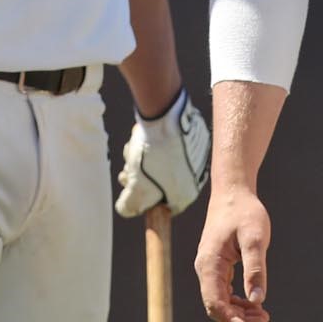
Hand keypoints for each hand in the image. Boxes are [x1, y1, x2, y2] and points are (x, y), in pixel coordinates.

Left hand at [116, 87, 210, 216]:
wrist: (166, 113)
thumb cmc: (153, 153)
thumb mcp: (136, 187)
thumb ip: (130, 205)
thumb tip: (126, 209)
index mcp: (186, 193)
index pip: (163, 206)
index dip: (143, 200)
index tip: (131, 189)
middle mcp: (196, 175)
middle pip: (160, 183)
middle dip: (140, 177)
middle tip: (126, 171)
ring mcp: (195, 153)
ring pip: (162, 162)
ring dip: (143, 159)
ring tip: (132, 148)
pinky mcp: (192, 134)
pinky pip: (171, 144)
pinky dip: (156, 142)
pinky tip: (144, 135)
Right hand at [194, 184, 271, 321]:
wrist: (233, 191)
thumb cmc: (243, 211)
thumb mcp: (254, 239)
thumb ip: (255, 269)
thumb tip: (257, 299)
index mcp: (210, 263)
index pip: (215, 303)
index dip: (232, 319)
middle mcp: (205, 268)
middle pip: (216, 306)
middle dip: (238, 318)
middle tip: (264, 319)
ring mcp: (209, 267)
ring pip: (219, 300)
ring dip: (239, 312)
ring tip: (262, 315)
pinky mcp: (216, 265)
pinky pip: (223, 290)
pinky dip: (237, 301)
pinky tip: (254, 303)